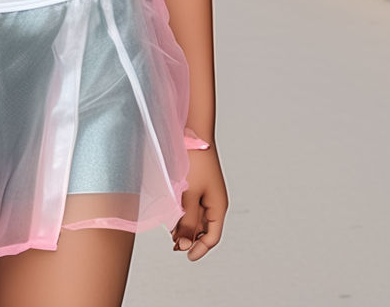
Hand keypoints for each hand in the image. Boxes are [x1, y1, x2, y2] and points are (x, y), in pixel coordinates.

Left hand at [171, 142, 227, 261]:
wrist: (192, 132)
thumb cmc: (194, 162)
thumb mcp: (189, 196)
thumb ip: (187, 222)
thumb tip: (186, 246)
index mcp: (218, 206)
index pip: (212, 237)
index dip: (199, 249)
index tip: (185, 256)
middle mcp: (215, 202)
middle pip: (204, 230)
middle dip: (189, 237)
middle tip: (173, 240)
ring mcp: (206, 193)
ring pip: (197, 219)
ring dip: (184, 225)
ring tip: (170, 225)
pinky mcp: (198, 186)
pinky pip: (192, 207)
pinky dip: (182, 213)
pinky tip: (171, 212)